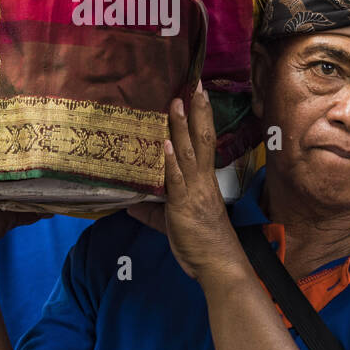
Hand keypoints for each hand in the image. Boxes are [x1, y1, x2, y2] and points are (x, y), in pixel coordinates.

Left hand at [128, 83, 238, 282]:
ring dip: (183, 126)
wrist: (219, 265)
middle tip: (195, 84)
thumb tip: (130, 203)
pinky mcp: (185, 206)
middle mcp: (202, 181)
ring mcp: (195, 192)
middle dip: (198, 112)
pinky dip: (172, 161)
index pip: (203, 143)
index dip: (201, 119)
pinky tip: (167, 143)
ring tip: (177, 102)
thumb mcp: (173, 223)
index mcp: (203, 182)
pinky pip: (178, 180)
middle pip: (201, 139)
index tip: (198, 95)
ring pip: (189, 153)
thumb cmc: (201, 245)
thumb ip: (152, 211)